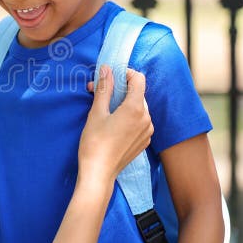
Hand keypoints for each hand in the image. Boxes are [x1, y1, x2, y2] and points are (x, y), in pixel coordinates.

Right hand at [78, 65, 152, 188]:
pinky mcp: (144, 141)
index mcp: (136, 109)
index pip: (139, 79)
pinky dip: (128, 116)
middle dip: (120, 89)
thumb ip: (105, 88)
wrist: (99, 173)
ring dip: (123, 103)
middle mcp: (146, 119)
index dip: (125, 74)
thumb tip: (107, 69)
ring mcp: (147, 131)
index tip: (110, 78)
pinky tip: (113, 123)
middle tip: (99, 93)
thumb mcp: (96, 113)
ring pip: (138, 107)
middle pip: (138, 93)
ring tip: (104, 109)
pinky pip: (139, 121)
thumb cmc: (95, 143)